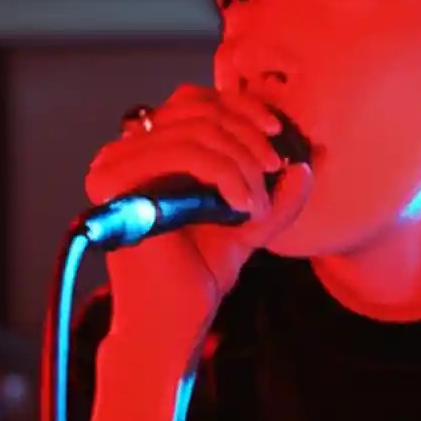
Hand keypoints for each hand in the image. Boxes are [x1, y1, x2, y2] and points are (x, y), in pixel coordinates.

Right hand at [84, 84, 313, 348]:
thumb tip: (306, 162)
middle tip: (274, 170)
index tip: (278, 135)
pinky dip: (226, 174)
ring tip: (258, 202)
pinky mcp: (116, 183)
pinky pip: (184, 153)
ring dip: (240, 161)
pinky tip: (246, 206)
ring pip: (194, 129)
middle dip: (246, 136)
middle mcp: (123, 150)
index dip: (241, 107)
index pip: (194, 100)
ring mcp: (114, 164)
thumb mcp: (249, 218)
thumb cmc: (202, 271)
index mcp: (147, 149)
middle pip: (194, 107)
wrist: (175, 320)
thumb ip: (276, 189)